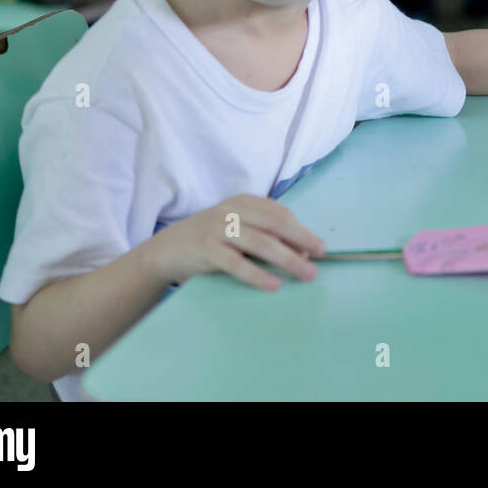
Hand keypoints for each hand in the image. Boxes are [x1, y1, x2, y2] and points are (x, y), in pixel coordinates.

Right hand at [145, 194, 325, 290]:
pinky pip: (236, 263)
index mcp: (244, 201)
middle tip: (321, 258)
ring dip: (288, 260)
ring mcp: (218, 228)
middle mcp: (232, 210)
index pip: (280, 214)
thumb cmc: (211, 240)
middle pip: (276, 225)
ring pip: (261, 243)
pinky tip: (273, 285)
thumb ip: (265, 234)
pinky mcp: (205, 249)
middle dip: (302, 241)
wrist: (166, 250)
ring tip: (306, 274)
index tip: (318, 248)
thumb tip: (303, 252)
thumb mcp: (237, 229)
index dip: (301, 230)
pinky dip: (257, 275)